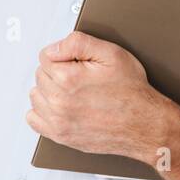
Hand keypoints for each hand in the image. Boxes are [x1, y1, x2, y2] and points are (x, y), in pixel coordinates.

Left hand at [26, 32, 179, 165]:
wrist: (144, 124)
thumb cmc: (132, 92)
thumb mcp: (111, 54)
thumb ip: (78, 43)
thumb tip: (54, 47)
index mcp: (68, 78)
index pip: (45, 56)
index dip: (65, 56)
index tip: (79, 63)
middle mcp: (59, 102)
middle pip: (40, 75)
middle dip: (57, 71)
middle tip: (81, 77)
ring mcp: (58, 121)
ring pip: (36, 95)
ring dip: (50, 90)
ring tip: (73, 91)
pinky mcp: (60, 136)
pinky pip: (34, 119)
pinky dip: (43, 111)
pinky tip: (61, 107)